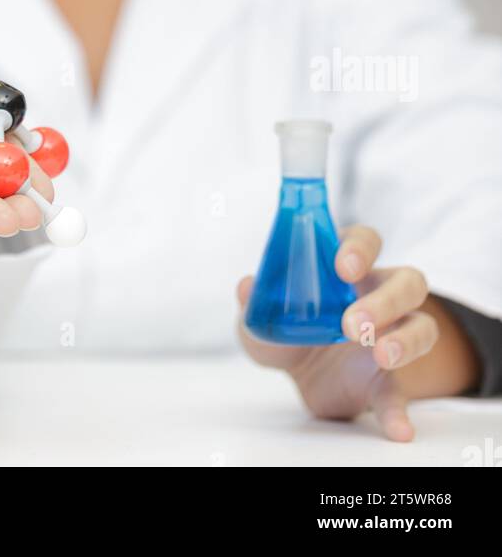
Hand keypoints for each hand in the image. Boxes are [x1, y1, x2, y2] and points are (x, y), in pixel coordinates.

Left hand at [236, 225, 438, 441]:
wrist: (302, 376)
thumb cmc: (288, 328)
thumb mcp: (261, 315)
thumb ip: (254, 301)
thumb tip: (247, 287)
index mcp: (347, 270)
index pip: (366, 241)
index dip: (360, 248)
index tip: (343, 265)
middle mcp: (377, 296)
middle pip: (407, 282)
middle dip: (385, 300)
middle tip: (353, 323)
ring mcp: (390, 337)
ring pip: (422, 327)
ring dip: (405, 340)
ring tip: (381, 356)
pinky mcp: (386, 381)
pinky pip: (402, 394)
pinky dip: (401, 411)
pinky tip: (399, 428)